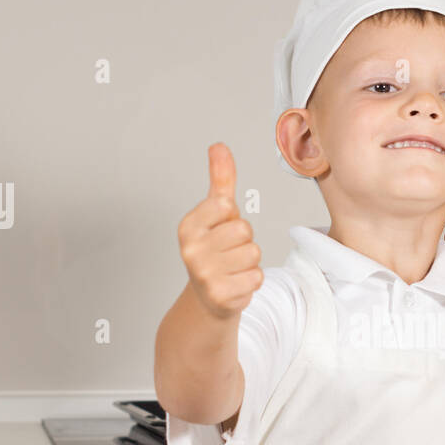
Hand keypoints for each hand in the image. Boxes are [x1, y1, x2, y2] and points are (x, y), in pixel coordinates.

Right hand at [178, 144, 262, 318]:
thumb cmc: (215, 250)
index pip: (226, 205)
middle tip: (229, 251)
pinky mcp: (221, 295)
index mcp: (188, 226)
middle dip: (244, 240)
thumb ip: (220, 180)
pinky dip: (251, 281)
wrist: (208, 297)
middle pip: (243, 229)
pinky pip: (256, 277)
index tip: (220, 228)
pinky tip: (236, 283)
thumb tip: (219, 147)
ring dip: (250, 261)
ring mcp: (204, 274)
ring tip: (233, 267)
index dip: (231, 216)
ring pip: (253, 253)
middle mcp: (191, 250)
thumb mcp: (215, 214)